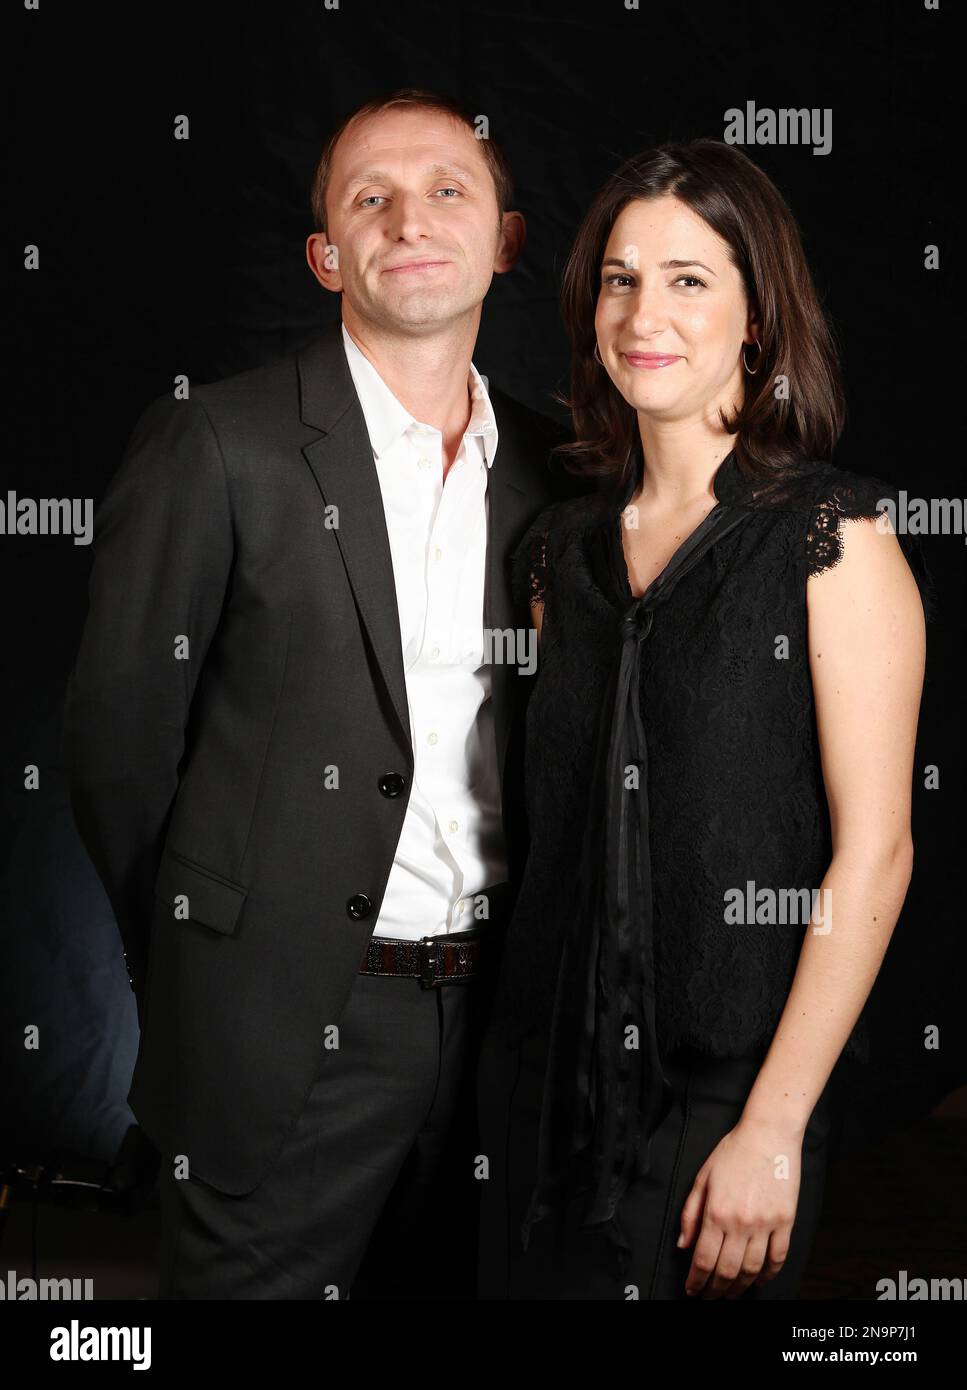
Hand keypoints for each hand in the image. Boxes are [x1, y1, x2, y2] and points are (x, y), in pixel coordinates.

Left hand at [677, 1115, 804, 1298]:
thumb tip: (683, 1245)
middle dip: (716, 1291)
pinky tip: (758, 1281)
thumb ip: (690, 1214)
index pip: (703, 1259)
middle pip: (727, 1271)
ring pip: (752, 1270)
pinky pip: (778, 1258)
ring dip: (739, 1287)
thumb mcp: (702, 1178)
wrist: (768, 1135)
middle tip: (709, 1298)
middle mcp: (741, 1222)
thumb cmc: (733, 1152)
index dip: (696, 1281)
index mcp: (716, 1212)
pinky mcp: (786, 1221)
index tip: (692, 1290)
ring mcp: (766, 1224)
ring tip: (731, 1295)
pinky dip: (768, 1275)